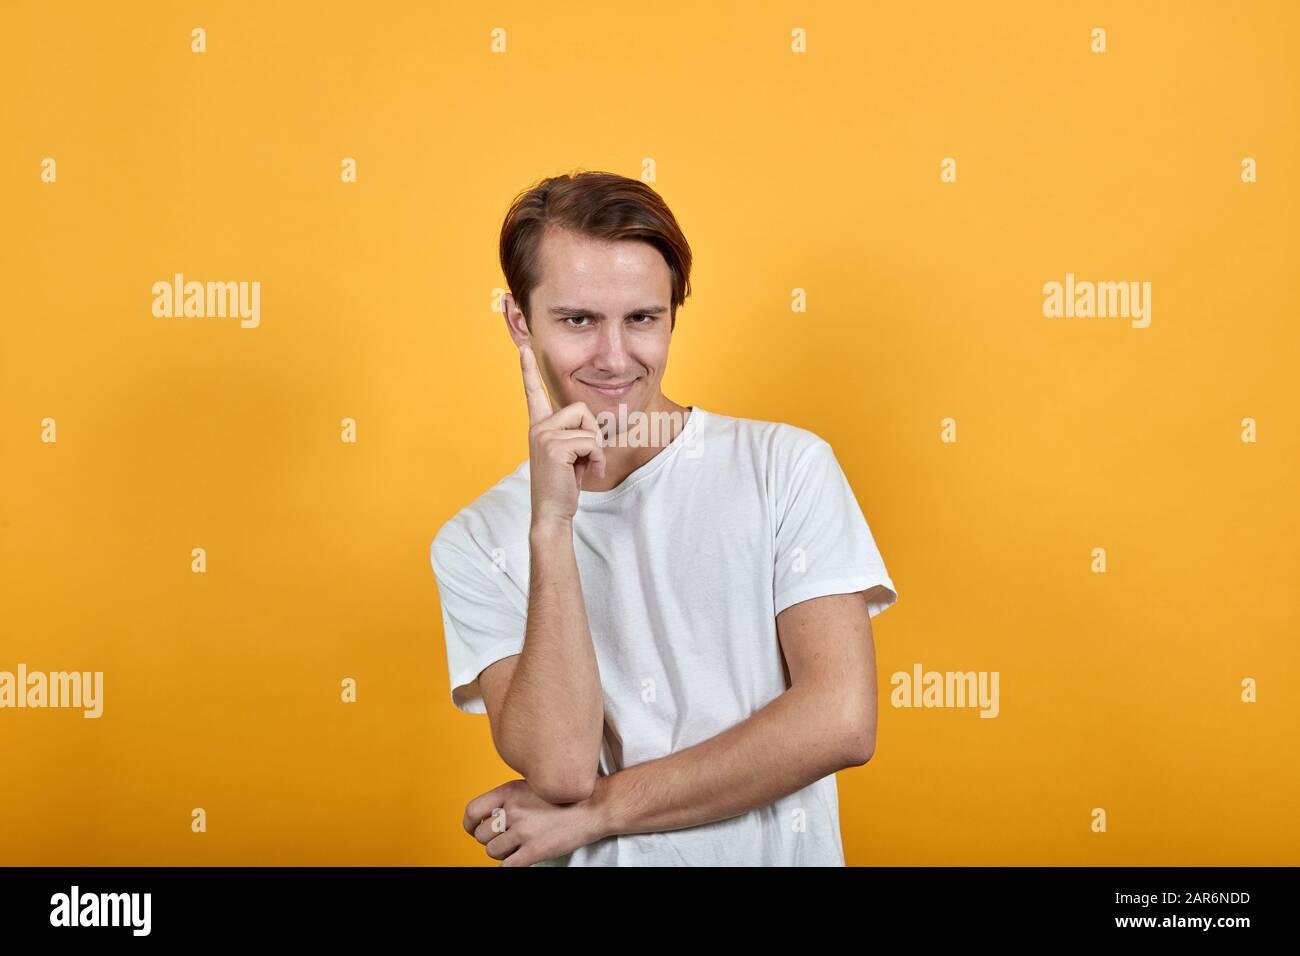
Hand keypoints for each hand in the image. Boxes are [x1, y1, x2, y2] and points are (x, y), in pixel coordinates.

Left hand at [463, 777, 609, 866]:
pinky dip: (511, 864)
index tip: (473, 828)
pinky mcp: (535, 850)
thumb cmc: (563, 797)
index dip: (469, 824)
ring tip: (518, 845)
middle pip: (481, 835)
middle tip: (506, 837)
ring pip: (492, 851)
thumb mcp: (532, 785)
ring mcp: (524, 831)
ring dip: (502, 852)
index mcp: (509, 791)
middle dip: (490, 839)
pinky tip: (522, 857)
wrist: (593, 807)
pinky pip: (507, 866)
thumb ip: (509, 797)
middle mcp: (513, 810)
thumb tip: (489, 815)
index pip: (472, 811)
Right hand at [519, 343, 606, 526]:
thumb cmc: (564, 485)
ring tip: (581, 467)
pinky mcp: (554, 446)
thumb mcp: (570, 455)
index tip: (523, 347)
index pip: (534, 393)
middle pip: (581, 409)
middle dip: (592, 435)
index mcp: (539, 426)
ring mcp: (543, 435)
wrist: (551, 513)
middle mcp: (538, 427)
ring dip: (594, 450)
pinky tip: (584, 474)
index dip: (528, 370)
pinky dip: (595, 460)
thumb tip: (594, 428)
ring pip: (588, 427)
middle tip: (582, 459)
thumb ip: (575, 436)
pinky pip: (590, 442)